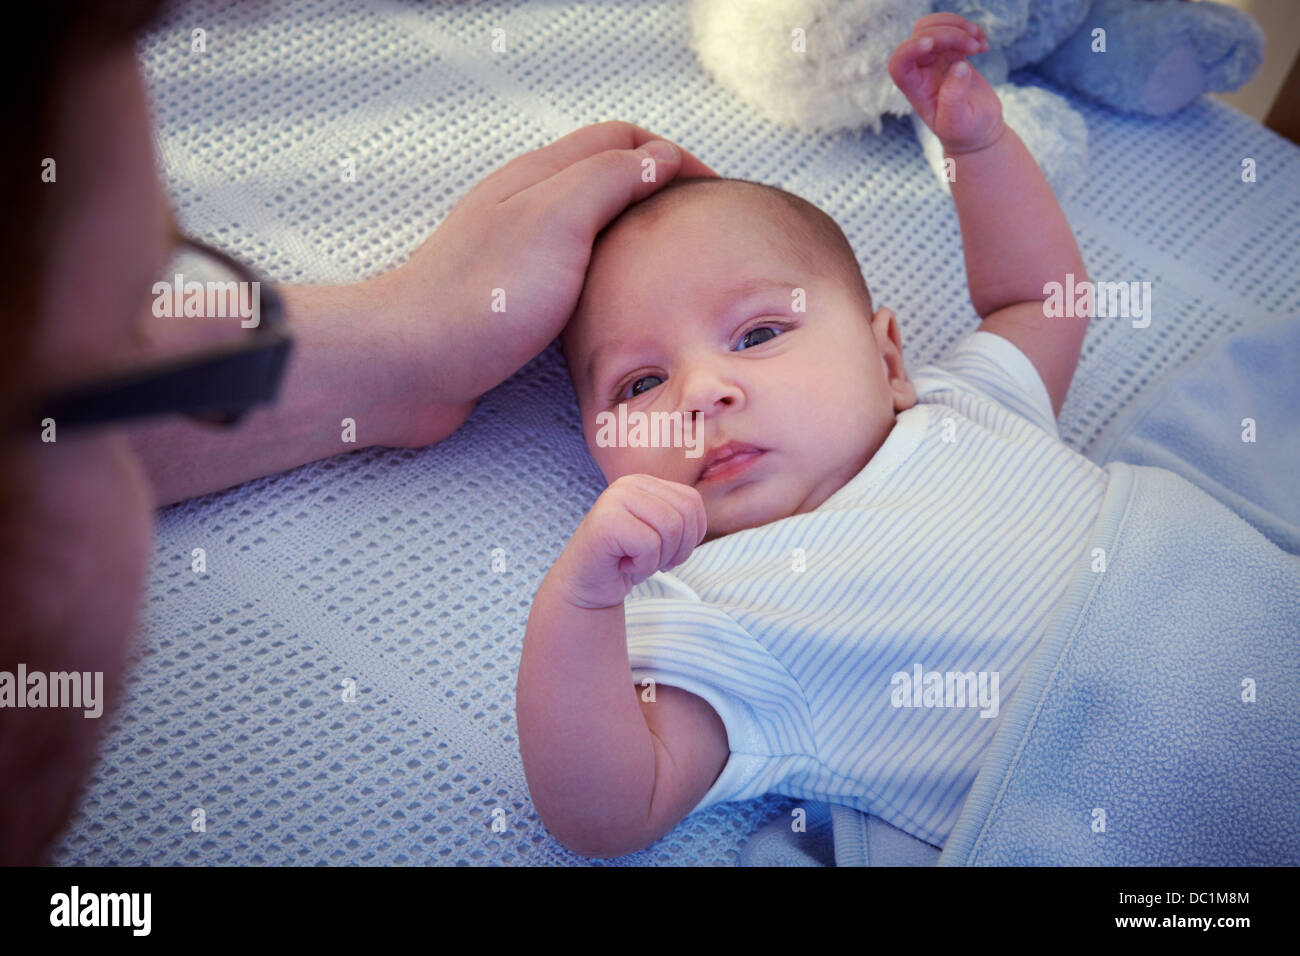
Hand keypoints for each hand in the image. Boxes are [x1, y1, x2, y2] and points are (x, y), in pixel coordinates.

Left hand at [372, 122, 714, 442]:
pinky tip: (617, 305)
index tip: (713, 193)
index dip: (672, 157)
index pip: (620, 140)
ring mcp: (518, 252)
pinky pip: (573, 271)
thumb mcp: (558, 220)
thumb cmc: (483, 297)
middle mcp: (527, 205)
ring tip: (668, 264)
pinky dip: (607, 274)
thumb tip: (659, 157)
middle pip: (605, 176)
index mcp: (539, 176)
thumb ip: (609, 180)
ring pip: (590, 225)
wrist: (411, 365)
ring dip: (632, 233)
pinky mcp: (512, 298)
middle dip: (656, 189)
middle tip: (698, 226)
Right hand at [550, 474, 707, 609]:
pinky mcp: (606, 521)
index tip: (668, 553)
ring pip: (670, 528)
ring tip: (636, 562)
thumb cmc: (626, 561)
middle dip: (678, 550)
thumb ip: (680, 519)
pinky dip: (643, 567)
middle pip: (684, 515)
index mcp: (645, 483)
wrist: (587, 587)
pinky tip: (623, 566)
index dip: (692, 536)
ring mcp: (615, 499)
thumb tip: (698, 520)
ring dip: (659, 559)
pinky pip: (649, 545)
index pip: (692, 501)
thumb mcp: (660, 534)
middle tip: (653, 562)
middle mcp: (629, 484)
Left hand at [888, 14, 1003, 154]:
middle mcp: (921, 72)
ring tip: (979, 44)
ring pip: (934, 27)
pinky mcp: (951, 54)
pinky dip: (969, 30)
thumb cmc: (966, 131)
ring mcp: (934, 61)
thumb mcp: (958, 122)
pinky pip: (953, 29)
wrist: (979, 131)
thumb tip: (958, 66)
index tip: (930, 43)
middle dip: (947, 34)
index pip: (899, 63)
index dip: (909, 48)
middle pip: (921, 37)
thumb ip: (954, 98)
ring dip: (957, 26)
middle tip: (974, 48)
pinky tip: (984, 47)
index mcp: (915, 89)